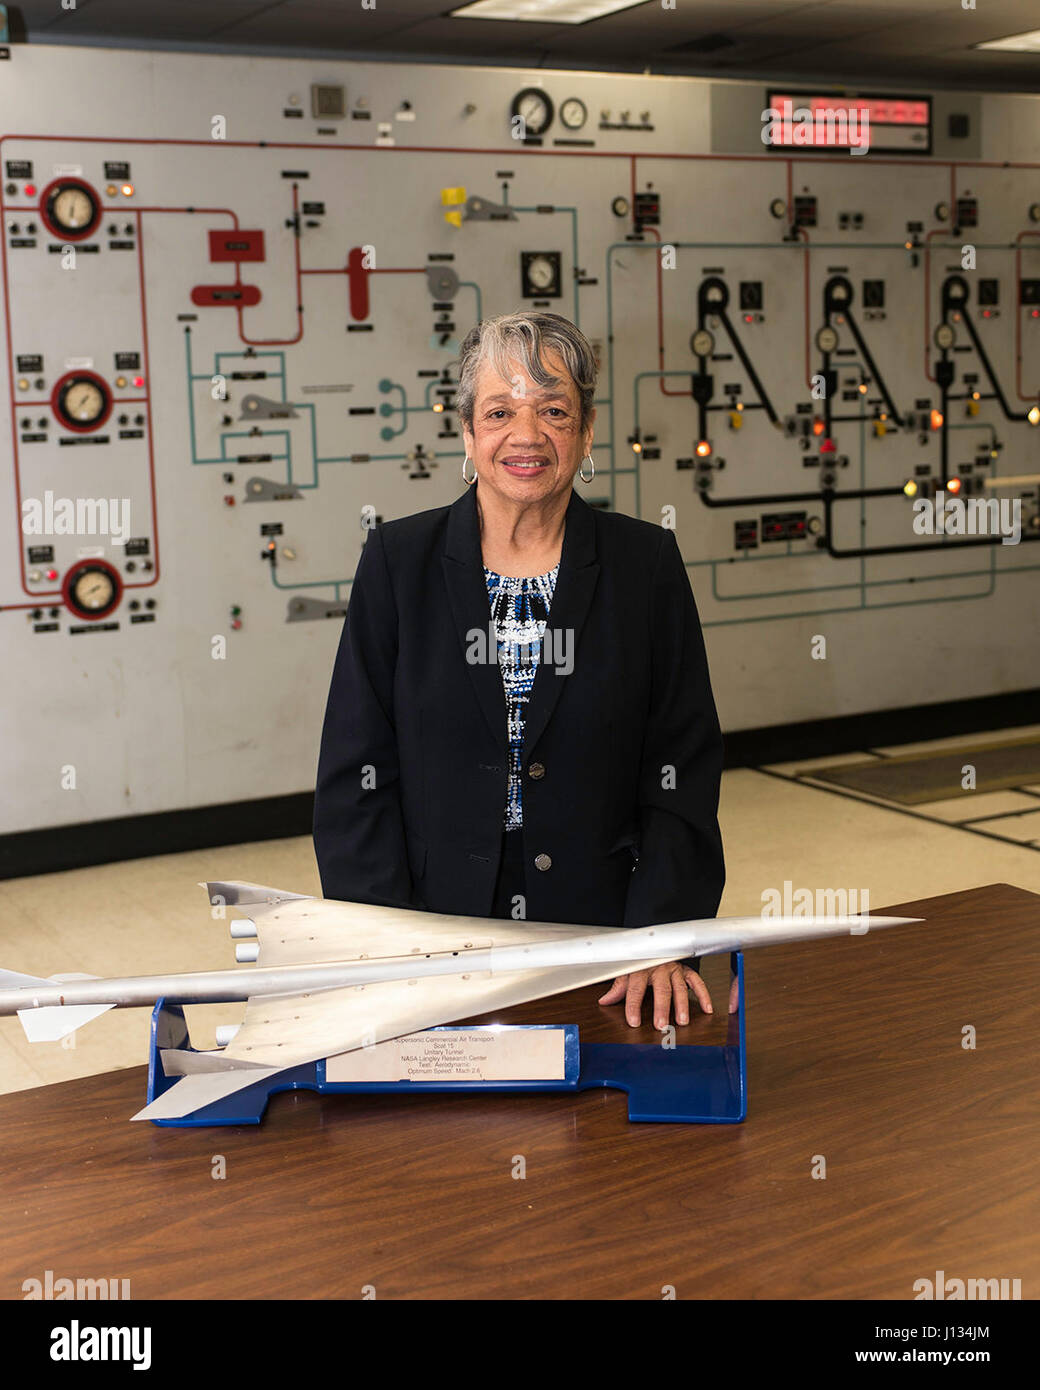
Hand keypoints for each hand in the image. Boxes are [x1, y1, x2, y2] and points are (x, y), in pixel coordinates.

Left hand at [597, 962, 741, 1026]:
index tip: (634, 1022)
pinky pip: (697, 982)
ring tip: (682, 1021)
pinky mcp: (687, 970)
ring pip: (679, 987)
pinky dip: (704, 994)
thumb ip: (618, 988)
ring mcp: (675, 969)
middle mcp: (659, 968)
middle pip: (661, 989)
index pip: (635, 989)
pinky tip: (707, 1009)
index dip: (633, 1006)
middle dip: (661, 1008)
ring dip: (682, 1005)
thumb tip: (604, 1001)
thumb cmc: (641, 960)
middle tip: (661, 1025)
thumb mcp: (627, 971)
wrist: (655, 941)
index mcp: (641, 969)